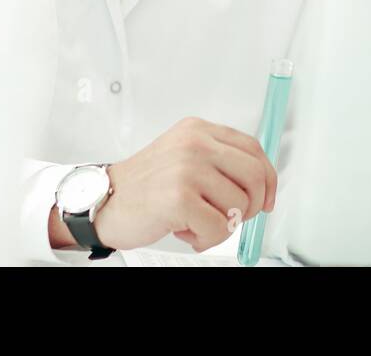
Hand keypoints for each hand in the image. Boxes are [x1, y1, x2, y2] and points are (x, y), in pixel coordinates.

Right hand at [91, 116, 276, 252]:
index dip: (268, 179)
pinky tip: (184, 232)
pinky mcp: (179, 197)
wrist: (103, 201)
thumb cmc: (145, 186)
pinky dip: (206, 240)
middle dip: (251, 206)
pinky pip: (219, 228)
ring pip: (239, 206)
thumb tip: (261, 183)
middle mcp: (195, 143)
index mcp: (199, 130)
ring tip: (194, 222)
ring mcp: (187, 168)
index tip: (266, 200)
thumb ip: (218, 160)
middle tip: (230, 217)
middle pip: (255, 176)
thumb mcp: (184, 156)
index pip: (254, 149)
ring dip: (221, 226)